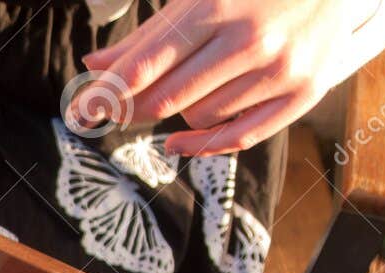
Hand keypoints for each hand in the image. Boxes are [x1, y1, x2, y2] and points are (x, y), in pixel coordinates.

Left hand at [75, 0, 384, 154]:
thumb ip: (146, 37)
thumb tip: (93, 66)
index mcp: (217, 7)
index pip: (146, 65)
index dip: (105, 94)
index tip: (80, 113)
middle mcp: (250, 39)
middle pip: (167, 98)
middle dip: (132, 109)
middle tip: (113, 111)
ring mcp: (280, 68)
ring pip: (199, 118)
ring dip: (178, 115)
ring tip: (183, 93)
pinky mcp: (304, 93)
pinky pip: (238, 138)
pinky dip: (200, 145)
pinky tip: (177, 144)